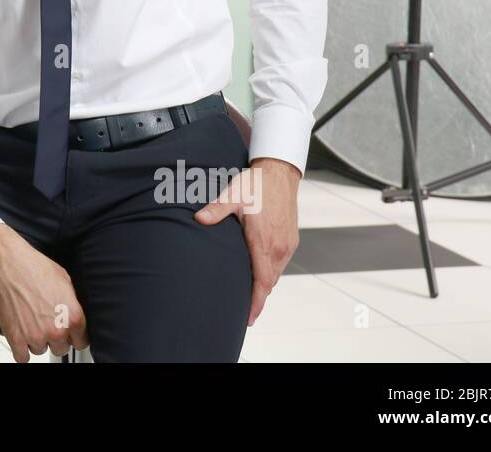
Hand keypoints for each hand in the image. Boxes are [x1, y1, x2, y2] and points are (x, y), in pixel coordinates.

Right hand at [0, 224, 89, 361]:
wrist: (10, 266)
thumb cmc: (35, 268)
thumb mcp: (65, 281)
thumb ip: (72, 303)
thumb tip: (72, 311)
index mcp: (73, 317)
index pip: (81, 342)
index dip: (73, 337)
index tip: (68, 334)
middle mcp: (57, 330)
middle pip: (61, 348)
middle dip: (53, 338)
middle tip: (44, 323)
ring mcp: (36, 336)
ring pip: (40, 350)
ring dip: (35, 340)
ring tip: (29, 321)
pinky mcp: (17, 338)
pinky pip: (22, 358)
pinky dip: (20, 349)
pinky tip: (20, 336)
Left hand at [194, 157, 299, 326]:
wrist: (280, 174)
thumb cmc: (255, 185)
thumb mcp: (232, 196)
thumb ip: (216, 210)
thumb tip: (199, 219)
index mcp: (264, 242)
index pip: (262, 282)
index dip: (255, 302)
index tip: (248, 318)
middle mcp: (279, 248)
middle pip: (269, 283)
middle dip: (258, 299)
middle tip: (244, 313)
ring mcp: (287, 244)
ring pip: (276, 274)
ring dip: (264, 285)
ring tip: (250, 296)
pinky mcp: (291, 240)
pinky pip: (281, 264)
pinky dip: (271, 272)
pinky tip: (260, 273)